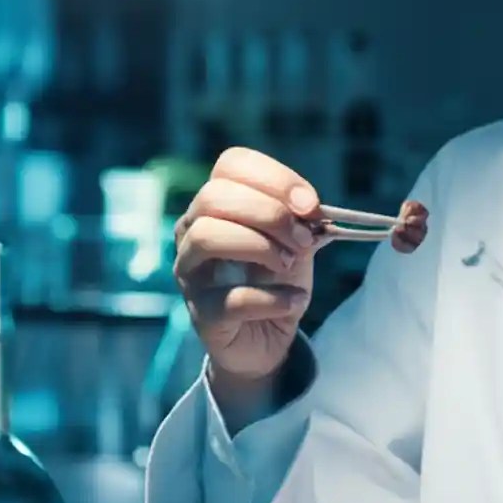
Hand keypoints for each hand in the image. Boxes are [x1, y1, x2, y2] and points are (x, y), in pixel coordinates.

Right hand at [174, 147, 324, 393]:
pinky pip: (231, 298)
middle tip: (302, 240)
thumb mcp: (297, 242)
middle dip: (270, 214)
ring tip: (288, 264)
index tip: (311, 205)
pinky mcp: (201, 314)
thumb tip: (312, 212)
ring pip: (208, 236)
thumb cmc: (277, 278)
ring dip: (261, 247)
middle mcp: (192, 231)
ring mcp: (190, 272)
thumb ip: (302, 222)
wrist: (267, 338)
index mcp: (217, 203)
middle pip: (214, 196)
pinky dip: (273, 298)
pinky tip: (294, 300)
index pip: (231, 165)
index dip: (275, 178)